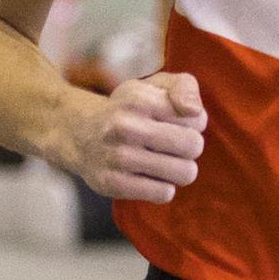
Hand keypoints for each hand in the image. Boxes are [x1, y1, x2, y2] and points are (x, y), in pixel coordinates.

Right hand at [61, 71, 206, 202]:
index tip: (178, 122)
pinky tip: (150, 176)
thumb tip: (195, 111)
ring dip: (180, 169)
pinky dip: (163, 187)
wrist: (81, 134)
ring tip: (165, 161)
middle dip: (191, 147)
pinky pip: (164, 194)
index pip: (198, 119)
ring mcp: (118, 157)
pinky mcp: (112, 184)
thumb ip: (184, 87)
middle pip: (194, 146)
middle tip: (174, 144)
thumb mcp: (156, 85)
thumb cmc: (132, 109)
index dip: (195, 123)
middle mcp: (125, 126)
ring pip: (184, 173)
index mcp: (139, 98)